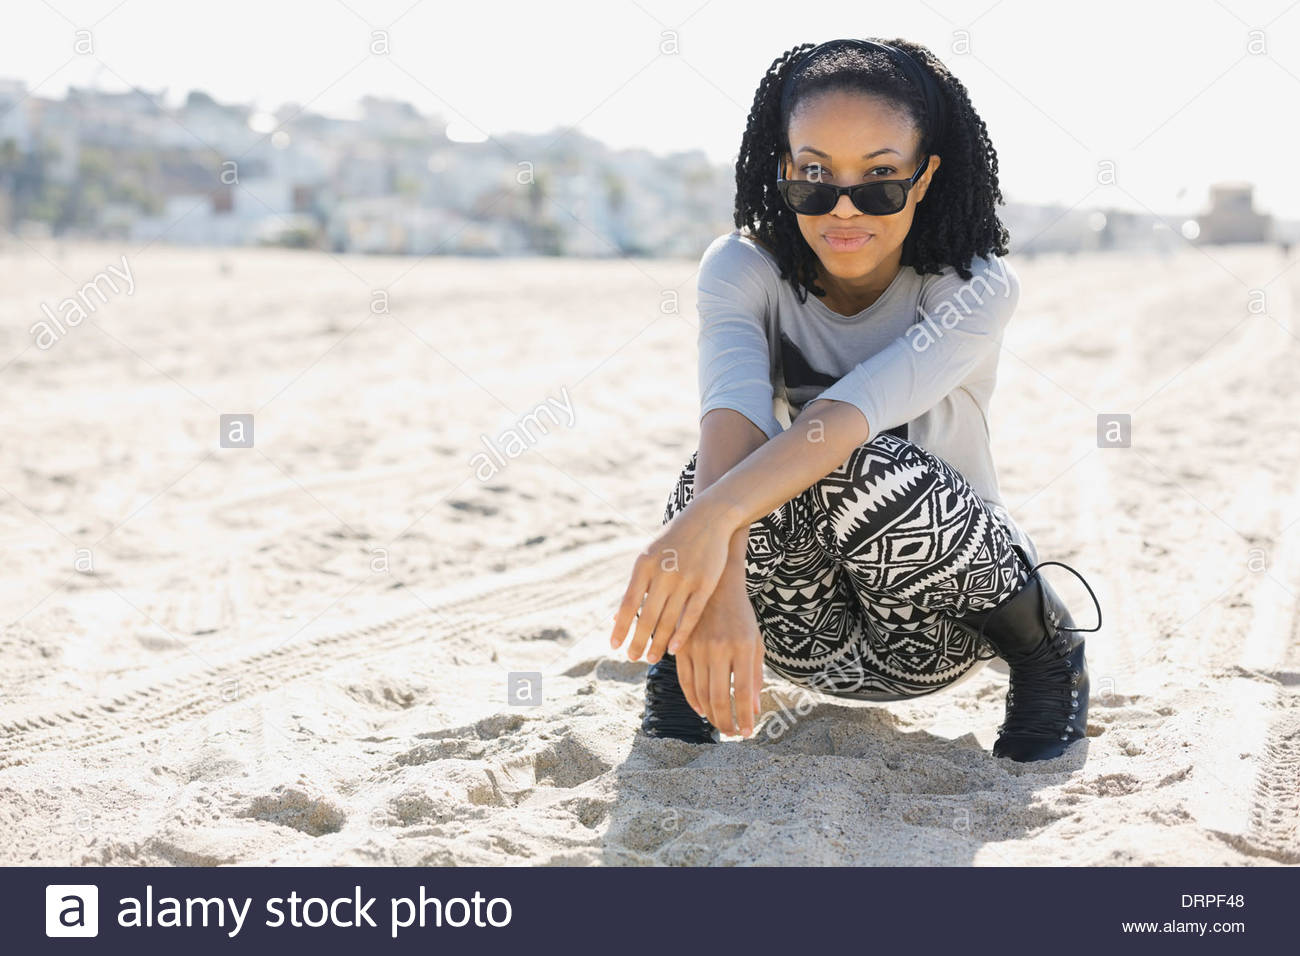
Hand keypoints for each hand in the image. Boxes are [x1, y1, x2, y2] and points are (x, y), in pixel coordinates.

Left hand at [610, 498, 737, 662]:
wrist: (708, 518)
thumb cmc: (673, 541)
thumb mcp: (649, 557)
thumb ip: (635, 587)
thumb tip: (616, 618)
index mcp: (644, 565)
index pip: (628, 604)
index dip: (621, 628)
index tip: (614, 646)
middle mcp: (663, 573)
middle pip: (647, 616)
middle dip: (637, 641)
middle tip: (632, 658)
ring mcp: (685, 579)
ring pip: (669, 620)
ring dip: (658, 642)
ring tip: (650, 658)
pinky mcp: (705, 584)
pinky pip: (691, 616)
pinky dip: (681, 635)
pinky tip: (673, 649)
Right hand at [676, 577, 763, 736]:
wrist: (716, 585)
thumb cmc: (741, 617)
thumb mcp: (755, 642)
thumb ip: (755, 675)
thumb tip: (753, 710)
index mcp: (742, 647)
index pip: (742, 692)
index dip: (744, 717)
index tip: (748, 732)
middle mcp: (718, 648)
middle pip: (718, 697)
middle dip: (725, 722)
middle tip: (732, 734)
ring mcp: (697, 647)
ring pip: (700, 692)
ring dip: (710, 714)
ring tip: (720, 724)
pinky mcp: (682, 646)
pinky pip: (685, 680)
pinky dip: (692, 699)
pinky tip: (701, 710)